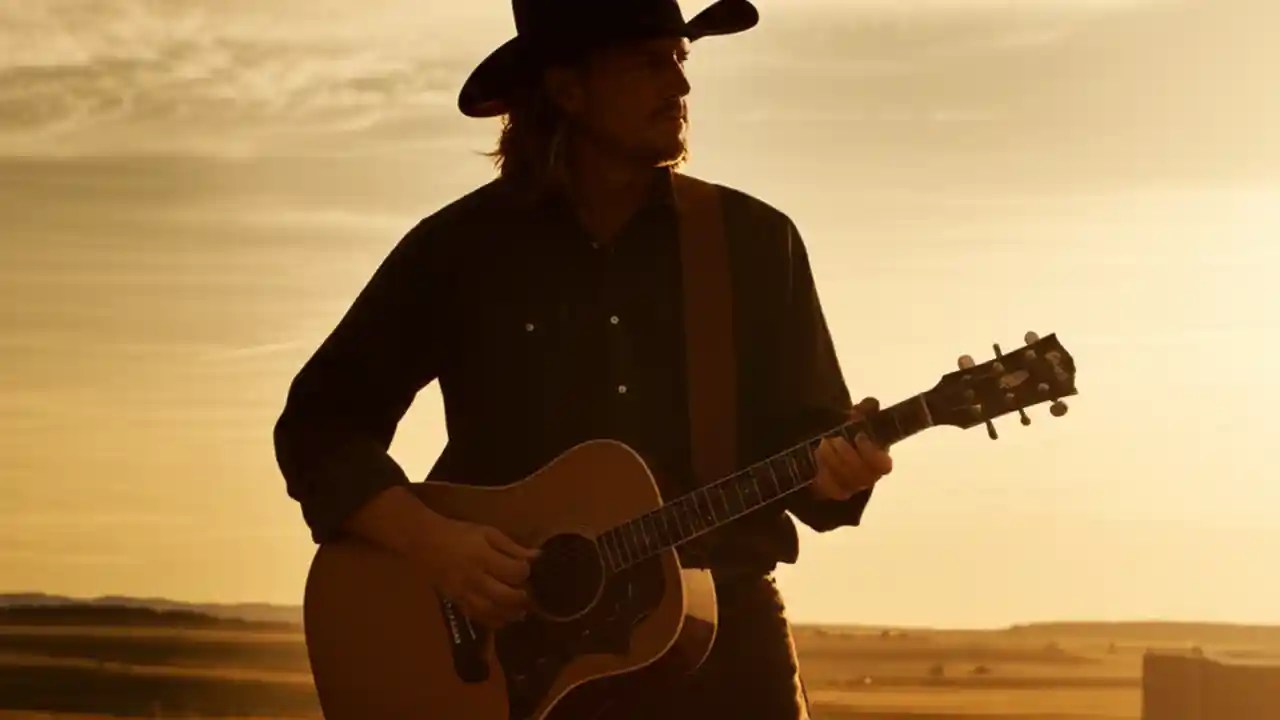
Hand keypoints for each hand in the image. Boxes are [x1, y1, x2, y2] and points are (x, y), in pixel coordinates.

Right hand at [413, 519, 538, 628]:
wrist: (426, 544)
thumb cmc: (460, 534)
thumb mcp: (487, 533)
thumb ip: (512, 547)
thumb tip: (536, 557)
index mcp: (484, 557)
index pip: (514, 572)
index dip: (525, 572)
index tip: (527, 569)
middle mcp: (475, 579)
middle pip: (505, 596)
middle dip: (522, 597)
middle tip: (529, 594)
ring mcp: (466, 594)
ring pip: (493, 611)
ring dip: (511, 613)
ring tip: (521, 610)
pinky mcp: (458, 603)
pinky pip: (479, 618)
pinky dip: (494, 621)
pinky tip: (503, 617)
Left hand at [810, 397, 893, 500]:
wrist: (825, 449)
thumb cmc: (847, 434)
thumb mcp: (854, 420)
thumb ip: (864, 412)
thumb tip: (872, 403)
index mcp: (878, 459)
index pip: (884, 466)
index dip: (872, 453)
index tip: (859, 436)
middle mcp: (867, 477)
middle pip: (863, 475)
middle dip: (847, 454)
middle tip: (835, 439)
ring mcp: (851, 487)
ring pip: (846, 482)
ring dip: (833, 461)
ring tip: (823, 443)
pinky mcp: (833, 492)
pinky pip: (830, 488)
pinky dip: (822, 471)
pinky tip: (815, 456)